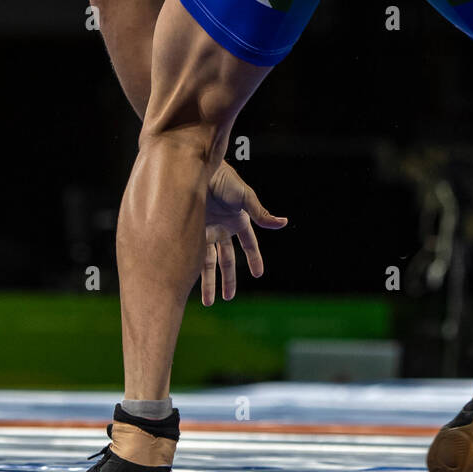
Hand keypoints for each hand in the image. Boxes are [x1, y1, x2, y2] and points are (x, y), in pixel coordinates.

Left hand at [200, 162, 287, 305]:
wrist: (193, 169)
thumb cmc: (222, 179)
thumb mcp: (245, 196)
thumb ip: (261, 214)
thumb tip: (283, 223)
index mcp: (238, 219)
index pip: (249, 244)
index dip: (255, 259)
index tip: (259, 274)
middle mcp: (222, 228)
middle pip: (227, 259)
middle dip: (228, 279)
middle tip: (228, 298)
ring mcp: (204, 231)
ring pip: (208, 263)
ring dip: (209, 282)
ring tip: (209, 302)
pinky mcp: (189, 232)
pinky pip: (192, 256)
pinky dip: (192, 271)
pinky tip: (190, 284)